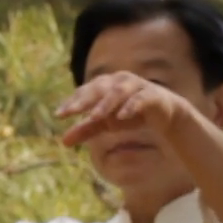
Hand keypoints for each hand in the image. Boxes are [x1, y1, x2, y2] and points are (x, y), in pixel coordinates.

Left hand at [56, 72, 185, 147]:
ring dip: (105, 104)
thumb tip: (63, 142)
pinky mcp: (152, 95)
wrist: (164, 115)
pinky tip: (121, 116)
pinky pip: (140, 99)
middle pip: (98, 88)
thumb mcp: (105, 124)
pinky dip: (130, 106)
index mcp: (104, 84)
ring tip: (94, 117)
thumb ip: (86, 129)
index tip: (58, 115)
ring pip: (118, 92)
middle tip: (71, 112)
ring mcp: (136, 85)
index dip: (71, 102)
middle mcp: (118, 80)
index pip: (84, 91)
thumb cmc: (129, 115)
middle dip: (84, 100)